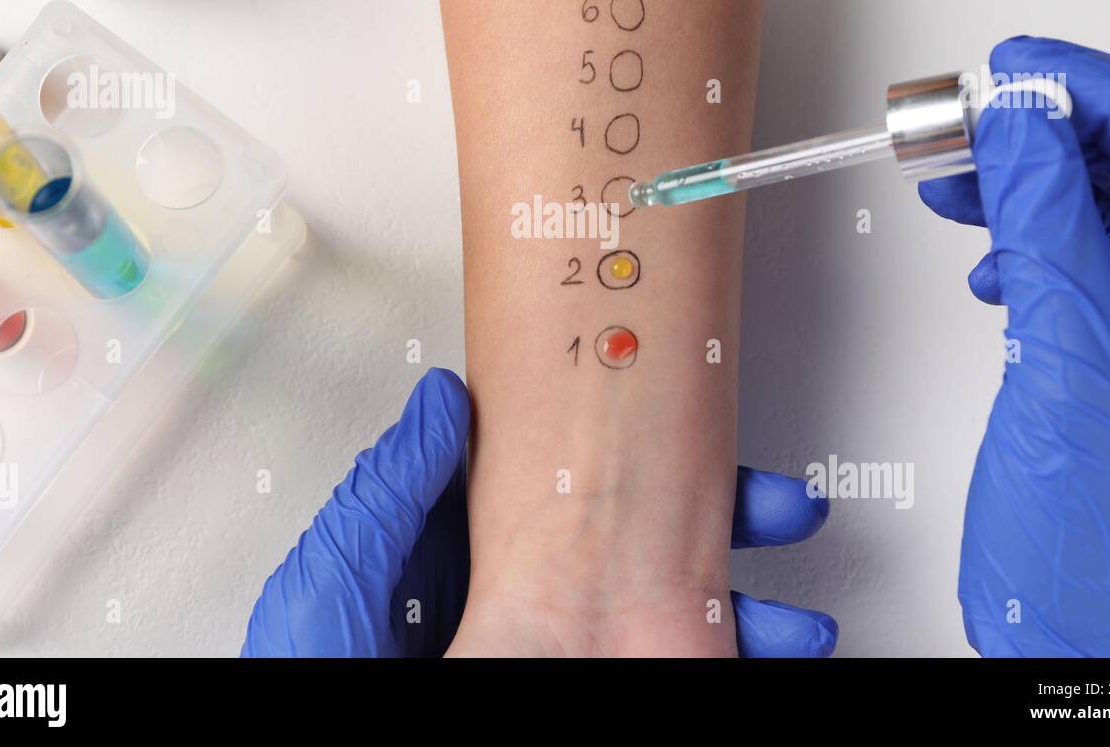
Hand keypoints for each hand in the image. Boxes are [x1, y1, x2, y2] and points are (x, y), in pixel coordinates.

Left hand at [241, 368, 836, 656]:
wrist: (331, 732)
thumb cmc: (317, 668)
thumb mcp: (344, 568)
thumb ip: (399, 484)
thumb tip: (446, 397)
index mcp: (470, 557)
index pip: (577, 492)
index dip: (643, 466)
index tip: (696, 438)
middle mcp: (523, 608)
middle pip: (644, 554)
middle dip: (722, 528)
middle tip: (777, 508)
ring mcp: (553, 650)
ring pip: (668, 620)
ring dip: (739, 611)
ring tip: (792, 617)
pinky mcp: (583, 679)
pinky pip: (662, 659)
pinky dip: (717, 651)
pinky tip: (756, 647)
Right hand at [919, 36, 1109, 656]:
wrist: (1069, 629)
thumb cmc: (1104, 540)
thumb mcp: (1072, 360)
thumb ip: (1049, 227)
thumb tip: (1024, 125)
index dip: (1103, 93)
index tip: (1026, 68)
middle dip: (1056, 139)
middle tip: (979, 117)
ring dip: (1032, 189)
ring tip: (964, 176)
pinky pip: (1088, 266)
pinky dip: (1030, 246)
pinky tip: (992, 256)